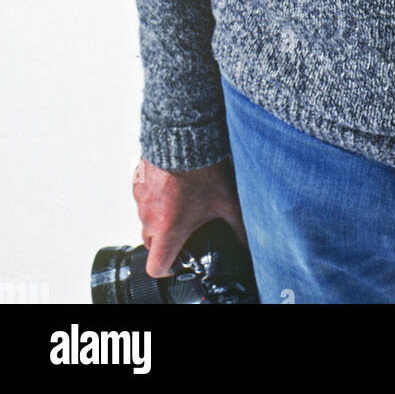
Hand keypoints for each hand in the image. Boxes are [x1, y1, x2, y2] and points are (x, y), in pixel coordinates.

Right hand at [133, 155, 248, 278]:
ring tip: (182, 200)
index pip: (156, 267)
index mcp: (168, 230)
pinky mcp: (137, 181)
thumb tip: (248, 243)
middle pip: (151, 244)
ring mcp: (141, 199)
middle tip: (186, 226)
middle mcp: (149, 218)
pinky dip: (155, 196)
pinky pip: (143, 198)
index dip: (168, 268)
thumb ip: (238, 227)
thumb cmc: (204, 170)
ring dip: (160, 215)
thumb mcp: (227, 202)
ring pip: (146, 219)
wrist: (185, 136)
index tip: (178, 260)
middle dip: (166, 240)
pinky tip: (174, 184)